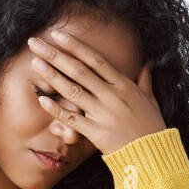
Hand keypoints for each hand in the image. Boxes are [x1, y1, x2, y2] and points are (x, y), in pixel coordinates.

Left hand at [27, 28, 166, 154]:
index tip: (58, 34)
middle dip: (56, 55)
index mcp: (123, 84)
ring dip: (52, 76)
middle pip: (79, 70)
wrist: (152, 153)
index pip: (95, 60)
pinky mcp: (95, 132)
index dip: (75, 46)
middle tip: (36, 43)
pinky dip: (57, 110)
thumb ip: (145, 79)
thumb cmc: (151, 126)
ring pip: (73, 91)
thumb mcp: (150, 99)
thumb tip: (148, 63)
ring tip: (35, 63)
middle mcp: (111, 95)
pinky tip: (41, 99)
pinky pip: (72, 119)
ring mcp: (102, 113)